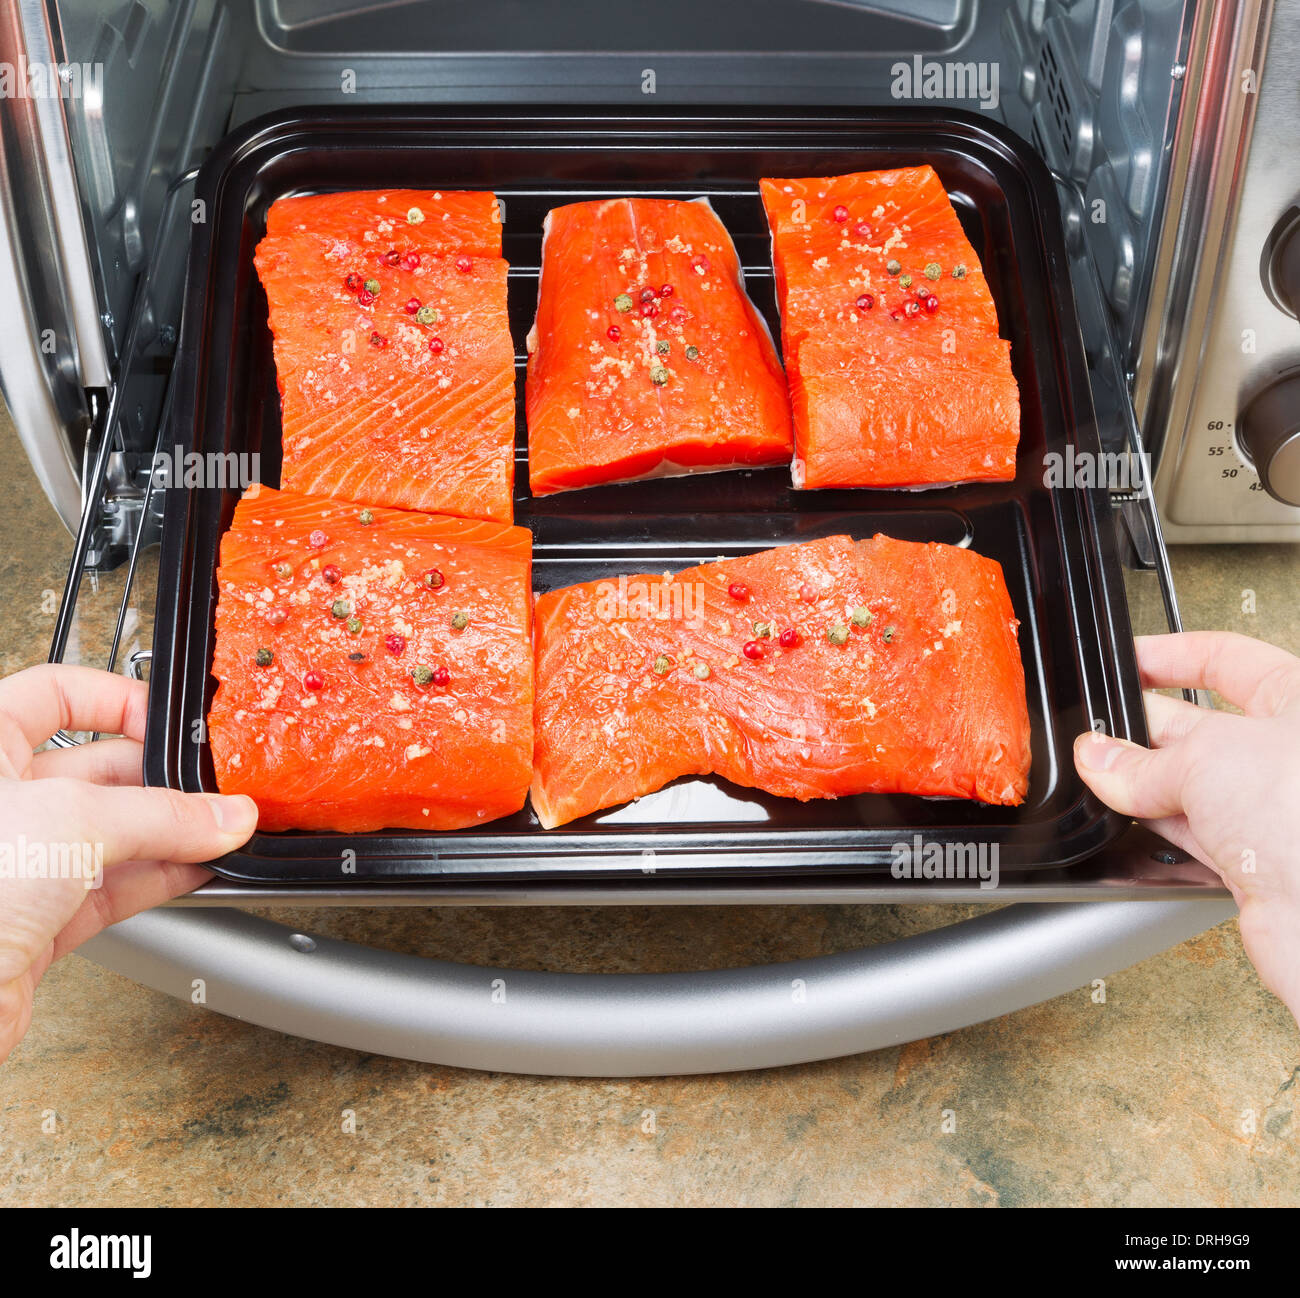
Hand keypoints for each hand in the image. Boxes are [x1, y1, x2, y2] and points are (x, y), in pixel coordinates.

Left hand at [0, 664, 257, 1063]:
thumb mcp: (70, 821)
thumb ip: (161, 815)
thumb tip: (223, 814)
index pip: (56, 695)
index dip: (117, 700)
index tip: (170, 721)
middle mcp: (2, 803)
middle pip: (100, 769)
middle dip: (163, 779)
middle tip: (216, 790)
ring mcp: (20, 863)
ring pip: (113, 833)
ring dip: (173, 834)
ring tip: (223, 833)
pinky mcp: (39, 920)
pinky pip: (115, 887)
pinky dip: (162, 877)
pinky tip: (201, 870)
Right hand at [1074, 631, 1299, 1022]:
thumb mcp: (1207, 759)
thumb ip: (1140, 760)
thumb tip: (1098, 758)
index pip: (1228, 659)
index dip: (1171, 655)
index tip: (1127, 661)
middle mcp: (1290, 753)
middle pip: (1200, 723)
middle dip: (1143, 728)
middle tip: (1097, 734)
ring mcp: (1273, 807)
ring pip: (1191, 782)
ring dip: (1143, 783)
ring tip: (1100, 778)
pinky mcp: (1256, 859)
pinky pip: (1191, 830)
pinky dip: (1155, 825)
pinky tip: (1124, 818)